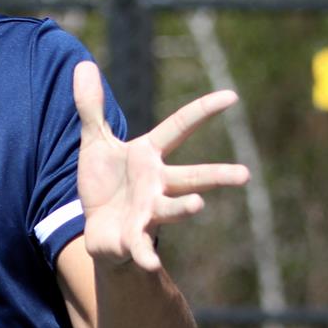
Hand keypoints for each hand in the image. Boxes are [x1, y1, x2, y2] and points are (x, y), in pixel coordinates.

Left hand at [72, 61, 249, 270]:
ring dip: (184, 208)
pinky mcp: (133, 237)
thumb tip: (82, 63)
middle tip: (245, 175)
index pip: (180, 128)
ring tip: (199, 205)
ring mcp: (148, 212)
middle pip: (191, 176)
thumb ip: (91, 106)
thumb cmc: (104, 184)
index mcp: (149, 156)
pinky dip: (145, 255)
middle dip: (217, 175)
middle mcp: (156, 184)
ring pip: (171, 210)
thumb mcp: (94, 142)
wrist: (96, 227)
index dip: (203, 111)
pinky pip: (141, 247)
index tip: (232, 97)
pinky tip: (149, 263)